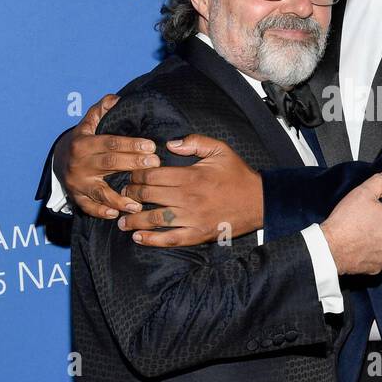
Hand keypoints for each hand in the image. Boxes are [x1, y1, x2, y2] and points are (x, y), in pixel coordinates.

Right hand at [54, 93, 159, 219]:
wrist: (57, 162)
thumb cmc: (81, 142)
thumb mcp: (87, 125)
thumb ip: (100, 111)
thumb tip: (116, 98)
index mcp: (84, 144)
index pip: (111, 143)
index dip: (131, 144)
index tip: (151, 146)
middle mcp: (80, 164)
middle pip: (109, 163)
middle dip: (133, 163)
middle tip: (155, 164)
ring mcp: (78, 183)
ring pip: (100, 191)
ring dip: (120, 198)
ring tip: (138, 202)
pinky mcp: (77, 198)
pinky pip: (90, 207)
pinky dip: (102, 211)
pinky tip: (118, 214)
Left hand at [118, 134, 262, 245]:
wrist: (259, 201)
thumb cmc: (238, 174)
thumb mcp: (220, 150)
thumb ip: (195, 142)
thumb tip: (170, 144)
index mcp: (190, 176)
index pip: (152, 175)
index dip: (136, 174)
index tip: (130, 175)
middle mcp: (187, 198)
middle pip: (148, 195)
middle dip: (131, 194)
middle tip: (123, 194)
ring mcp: (191, 218)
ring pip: (154, 219)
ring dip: (134, 220)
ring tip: (122, 220)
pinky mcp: (197, 234)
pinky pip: (170, 239)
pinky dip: (152, 240)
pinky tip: (138, 238)